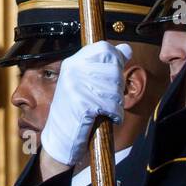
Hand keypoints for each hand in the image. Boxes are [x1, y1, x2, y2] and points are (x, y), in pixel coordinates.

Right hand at [41, 41, 132, 165]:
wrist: (59, 137)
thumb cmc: (74, 109)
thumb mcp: (85, 81)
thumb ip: (105, 64)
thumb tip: (127, 49)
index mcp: (73, 63)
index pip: (104, 48)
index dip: (116, 59)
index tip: (116, 71)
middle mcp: (73, 71)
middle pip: (113, 69)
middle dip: (118, 86)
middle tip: (110, 98)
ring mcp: (76, 87)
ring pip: (114, 88)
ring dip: (117, 103)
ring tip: (107, 109)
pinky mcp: (82, 105)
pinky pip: (111, 106)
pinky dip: (115, 115)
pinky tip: (109, 118)